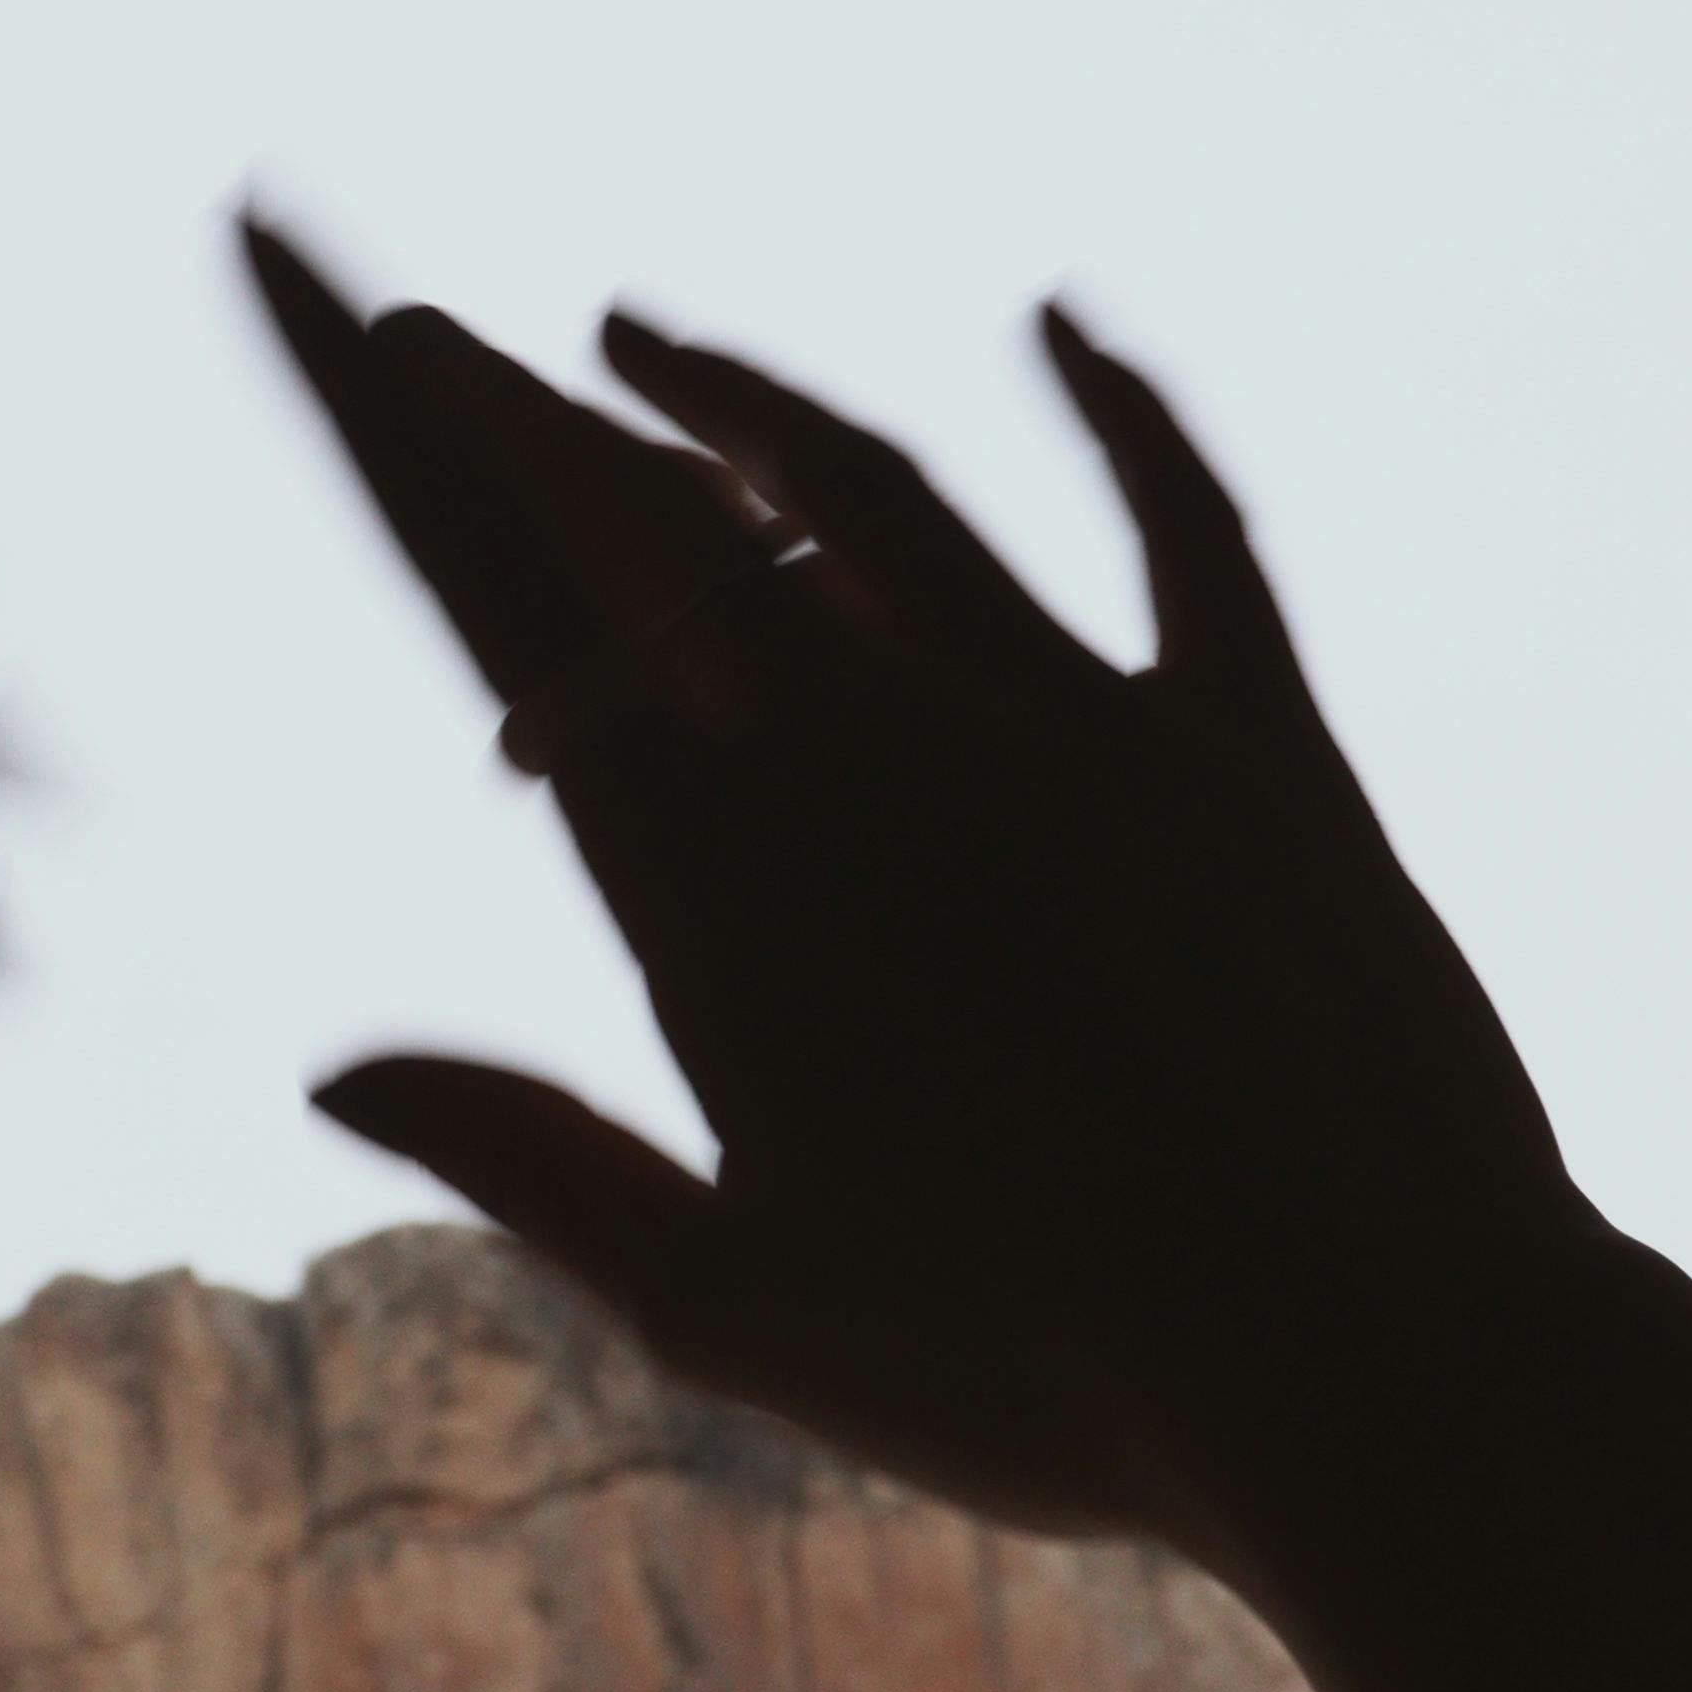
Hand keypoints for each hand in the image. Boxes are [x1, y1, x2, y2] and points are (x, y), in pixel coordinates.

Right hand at [248, 220, 1589, 1612]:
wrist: (1364, 1364)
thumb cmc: (1038, 1378)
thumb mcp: (736, 1309)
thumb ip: (531, 1163)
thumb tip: (327, 1070)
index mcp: (733, 889)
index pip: (520, 620)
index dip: (413, 452)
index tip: (340, 313)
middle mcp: (883, 759)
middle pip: (659, 524)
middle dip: (517, 410)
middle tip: (419, 325)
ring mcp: (1075, 729)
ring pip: (873, 493)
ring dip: (745, 396)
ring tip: (638, 330)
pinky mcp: (1254, 743)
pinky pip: (1184, 523)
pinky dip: (1120, 408)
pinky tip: (1061, 321)